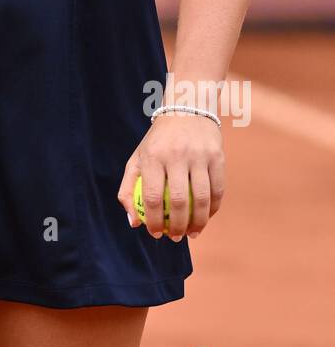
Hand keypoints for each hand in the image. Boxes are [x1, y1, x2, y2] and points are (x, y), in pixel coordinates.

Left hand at [117, 110, 225, 240]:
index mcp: (153, 156)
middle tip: (175, 237)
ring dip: (198, 223)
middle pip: (179, 201)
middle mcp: (176, 155)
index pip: (153, 196)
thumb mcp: (137, 158)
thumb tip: (134, 222)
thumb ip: (128, 189)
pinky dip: (212, 209)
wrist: (186, 109)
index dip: (153, 221)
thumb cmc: (158, 141)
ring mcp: (199, 155)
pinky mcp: (217, 156)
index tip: (155, 233)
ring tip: (191, 233)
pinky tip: (206, 218)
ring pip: (201, 198)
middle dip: (177, 226)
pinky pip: (217, 190)